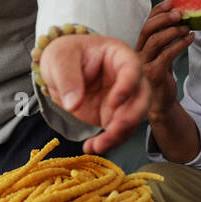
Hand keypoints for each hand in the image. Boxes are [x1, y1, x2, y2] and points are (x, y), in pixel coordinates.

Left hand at [38, 34, 150, 154]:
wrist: (58, 70)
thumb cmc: (63, 54)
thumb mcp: (59, 58)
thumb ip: (67, 78)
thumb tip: (74, 104)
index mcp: (119, 56)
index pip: (133, 68)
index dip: (128, 86)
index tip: (113, 102)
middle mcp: (127, 78)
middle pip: (142, 98)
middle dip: (130, 118)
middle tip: (112, 130)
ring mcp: (123, 99)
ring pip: (133, 119)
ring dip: (118, 136)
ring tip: (96, 146)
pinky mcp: (113, 115)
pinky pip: (118, 132)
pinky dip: (107, 143)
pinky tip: (91, 147)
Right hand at [135, 1, 192, 119]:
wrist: (161, 102)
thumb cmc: (162, 75)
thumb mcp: (162, 54)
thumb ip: (166, 38)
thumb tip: (181, 16)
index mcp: (139, 45)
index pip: (146, 23)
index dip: (158, 11)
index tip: (171, 1)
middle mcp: (138, 53)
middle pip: (147, 29)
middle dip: (164, 18)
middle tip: (180, 13)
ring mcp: (144, 64)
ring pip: (156, 41)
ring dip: (173, 31)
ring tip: (187, 27)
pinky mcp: (153, 74)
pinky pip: (166, 55)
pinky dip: (180, 45)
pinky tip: (190, 39)